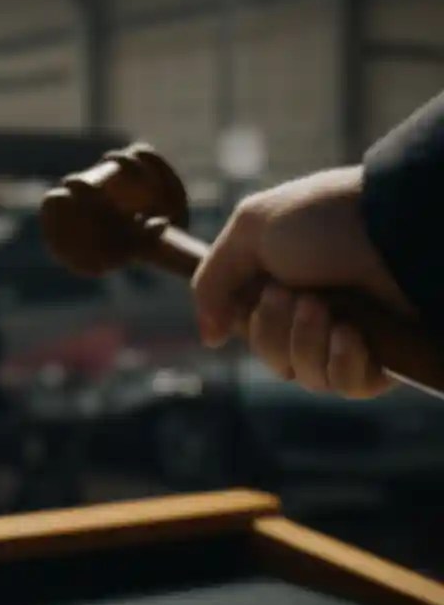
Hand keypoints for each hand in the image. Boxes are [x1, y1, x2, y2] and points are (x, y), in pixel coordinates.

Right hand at [192, 167, 411, 397]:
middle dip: (272, 328)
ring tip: (323, 307)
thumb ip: (211, 282)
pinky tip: (350, 334)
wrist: (394, 227)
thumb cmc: (324, 219)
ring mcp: (348, 338)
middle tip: (291, 293)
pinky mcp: (382, 360)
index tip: (256, 294)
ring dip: (304, 342)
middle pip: (270, 355)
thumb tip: (209, 338)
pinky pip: (345, 386)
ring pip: (304, 375)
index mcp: (285, 283)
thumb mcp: (248, 230)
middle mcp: (316, 313)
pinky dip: (340, 362)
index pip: (248, 328)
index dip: (246, 319)